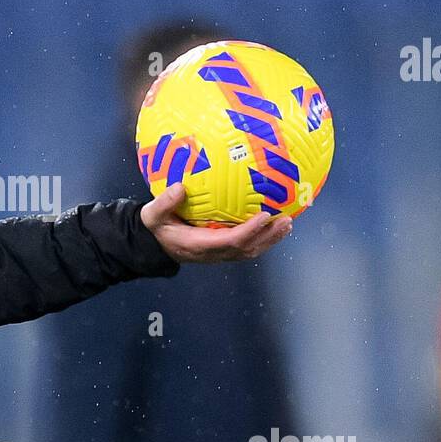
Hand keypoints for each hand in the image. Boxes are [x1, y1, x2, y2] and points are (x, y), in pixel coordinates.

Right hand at [140, 183, 292, 262]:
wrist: (154, 244)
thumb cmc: (156, 227)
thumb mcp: (153, 215)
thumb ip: (165, 203)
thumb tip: (180, 187)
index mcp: (199, 245)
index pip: (230, 240)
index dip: (250, 230)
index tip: (265, 216)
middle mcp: (213, 253)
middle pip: (247, 249)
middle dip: (268, 236)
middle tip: (286, 220)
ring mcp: (219, 254)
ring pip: (250, 251)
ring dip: (270, 239)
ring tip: (287, 223)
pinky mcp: (222, 250)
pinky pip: (246, 247)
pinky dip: (262, 239)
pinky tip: (273, 227)